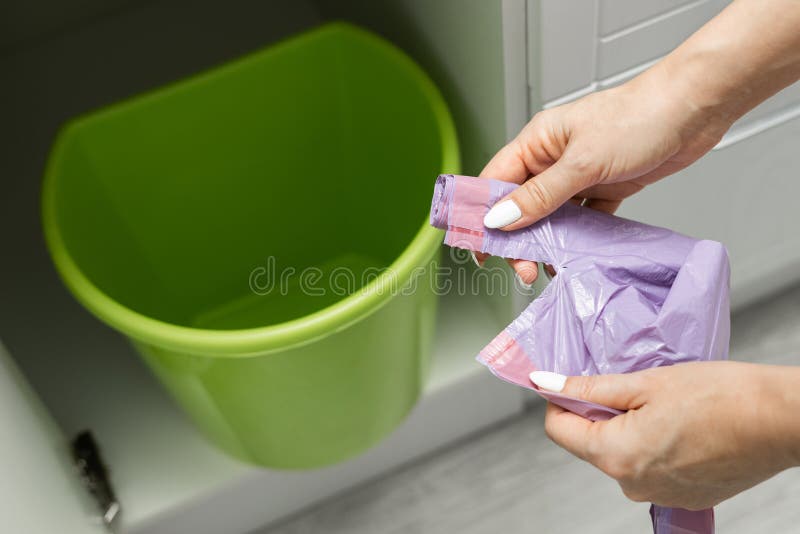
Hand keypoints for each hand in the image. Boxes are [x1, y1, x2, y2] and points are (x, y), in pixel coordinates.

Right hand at [475, 0, 799, 283]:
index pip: (494, 182)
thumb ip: (540, 195)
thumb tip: (500, 219)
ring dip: (547, 243)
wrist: (695, 109)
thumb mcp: (582, 162)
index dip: (482, 216)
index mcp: (537, 143)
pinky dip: (578, 240)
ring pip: (551, 216)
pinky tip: (576, 257)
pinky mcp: (605, 188)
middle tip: (523, 268)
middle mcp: (553, 159)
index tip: (480, 248)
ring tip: (548, 267)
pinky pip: (582, 220)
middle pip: (520, 205)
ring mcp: (579, 175)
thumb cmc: (639, 118)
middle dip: (518, 239)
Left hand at [531, 362, 799, 509]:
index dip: (560, 400)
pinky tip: (681, 424)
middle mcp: (632, 485)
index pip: (558, 431)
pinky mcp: (682, 495)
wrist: (781, 420)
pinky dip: (654, 443)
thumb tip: (547, 384)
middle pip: (590, 443)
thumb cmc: (722, 397)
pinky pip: (649, 466)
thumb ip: (590, 388)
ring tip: (665, 404)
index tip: (572, 381)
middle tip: (633, 387)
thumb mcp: (646, 382)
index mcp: (617, 456)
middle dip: (599, 413)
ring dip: (629, 427)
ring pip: (621, 453)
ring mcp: (659, 494)